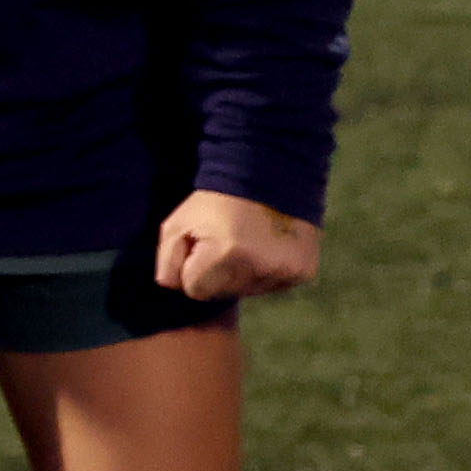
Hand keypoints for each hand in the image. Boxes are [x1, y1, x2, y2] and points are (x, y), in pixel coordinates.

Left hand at [156, 190, 319, 301]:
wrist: (269, 176)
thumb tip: (175, 288)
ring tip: (245, 243)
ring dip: (241, 273)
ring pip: (247, 291)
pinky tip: (265, 249)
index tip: (201, 246)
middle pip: (221, 293)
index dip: (192, 269)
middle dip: (216, 273)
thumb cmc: (215, 203)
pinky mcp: (303, 272)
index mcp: (226, 253)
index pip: (194, 290)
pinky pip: (271, 286)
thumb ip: (167, 261)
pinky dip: (264, 272)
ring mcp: (285, 271)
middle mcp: (259, 266)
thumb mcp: (178, 224)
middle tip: (225, 242)